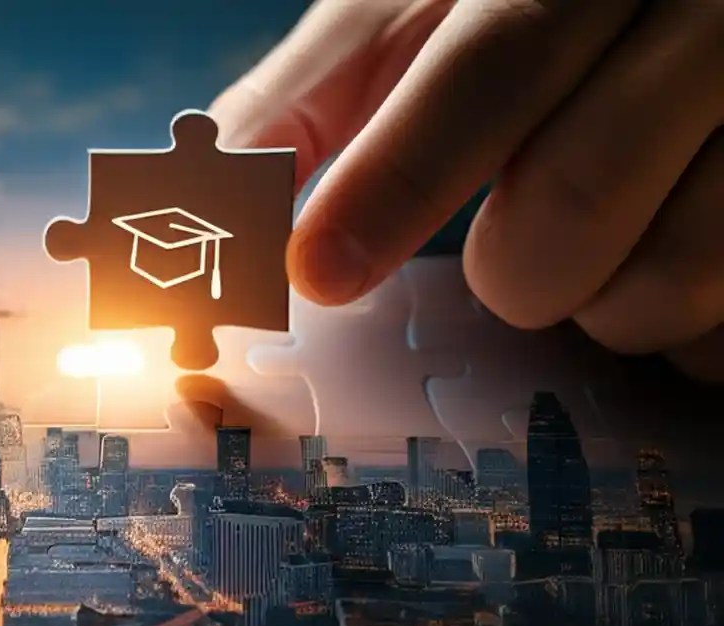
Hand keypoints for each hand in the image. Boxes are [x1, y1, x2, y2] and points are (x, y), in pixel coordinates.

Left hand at [211, 0, 723, 381]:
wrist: (684, 13)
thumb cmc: (538, 18)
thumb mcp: (423, 14)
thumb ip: (319, 93)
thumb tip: (212, 181)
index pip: (494, 64)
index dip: (397, 177)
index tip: (316, 270)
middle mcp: (707, 17)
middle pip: (579, 191)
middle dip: (509, 268)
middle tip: (506, 262)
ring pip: (673, 274)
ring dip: (604, 304)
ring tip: (607, 247)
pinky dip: (679, 333)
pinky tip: (672, 261)